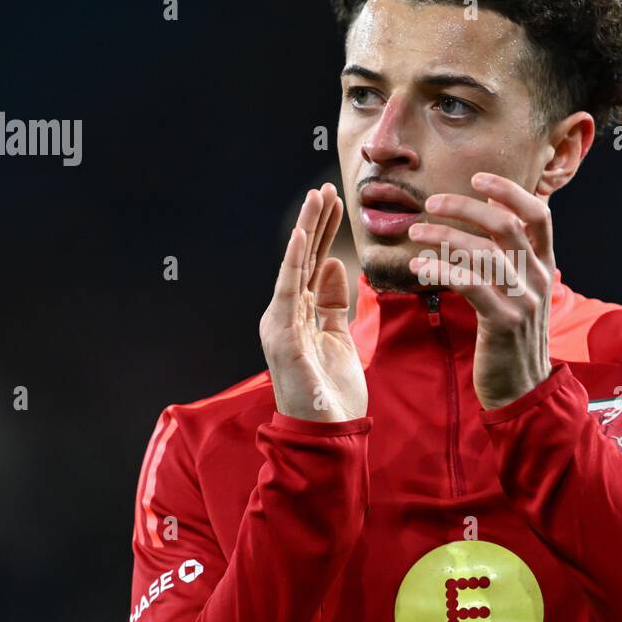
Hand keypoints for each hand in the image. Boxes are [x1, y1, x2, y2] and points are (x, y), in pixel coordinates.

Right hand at [259, 183, 367, 421]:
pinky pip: (290, 291)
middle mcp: (285, 314)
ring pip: (294, 266)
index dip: (323, 232)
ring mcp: (281, 324)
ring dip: (307, 229)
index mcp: (299, 315)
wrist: (326, 434)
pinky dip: (296, 261)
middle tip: (326, 186)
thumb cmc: (332, 393)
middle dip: (316, 221)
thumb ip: (334, 304)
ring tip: (317, 196)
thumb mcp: (340, 338)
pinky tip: (304, 234)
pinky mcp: (283, 335)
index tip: (336, 202)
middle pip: (303, 258)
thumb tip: (335, 267)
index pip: (312, 264)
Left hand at [407, 172, 554, 409]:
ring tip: (415, 232)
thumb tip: (488, 214)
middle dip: (464, 206)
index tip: (478, 178)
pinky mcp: (504, 322)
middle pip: (505, 224)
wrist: (524, 389)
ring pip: (483, 251)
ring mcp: (524, 300)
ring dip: (443, 236)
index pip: (538, 213)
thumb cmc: (511, 336)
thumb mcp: (519, 292)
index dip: (510, 190)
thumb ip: (509, 257)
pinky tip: (420, 268)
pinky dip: (442, 270)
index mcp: (544, 265)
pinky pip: (471, 284)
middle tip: (431, 202)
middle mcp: (538, 277)